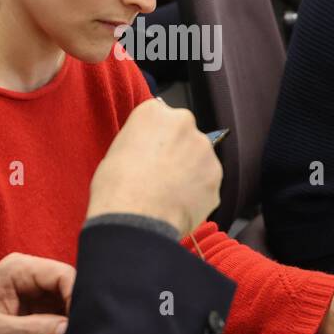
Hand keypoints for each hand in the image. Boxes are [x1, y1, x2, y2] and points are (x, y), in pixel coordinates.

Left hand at [0, 252, 73, 333]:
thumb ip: (33, 331)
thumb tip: (68, 331)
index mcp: (19, 269)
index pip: (63, 275)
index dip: (79, 297)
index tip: (84, 325)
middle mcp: (31, 274)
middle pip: (71, 286)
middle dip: (80, 309)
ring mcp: (36, 290)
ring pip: (70, 300)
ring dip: (76, 319)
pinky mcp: (38, 307)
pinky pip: (62, 312)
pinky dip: (68, 326)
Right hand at [86, 98, 220, 237]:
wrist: (136, 221)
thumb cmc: (117, 189)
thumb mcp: (116, 153)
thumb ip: (139, 142)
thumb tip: (147, 151)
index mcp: (154, 113)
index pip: (159, 116)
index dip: (154, 137)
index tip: (149, 150)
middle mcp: (184, 124)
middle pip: (183, 134)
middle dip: (176, 151)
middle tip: (160, 173)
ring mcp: (204, 150)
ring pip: (198, 158)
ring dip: (189, 171)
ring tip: (168, 193)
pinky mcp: (216, 176)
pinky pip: (206, 182)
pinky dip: (197, 192)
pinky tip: (178, 204)